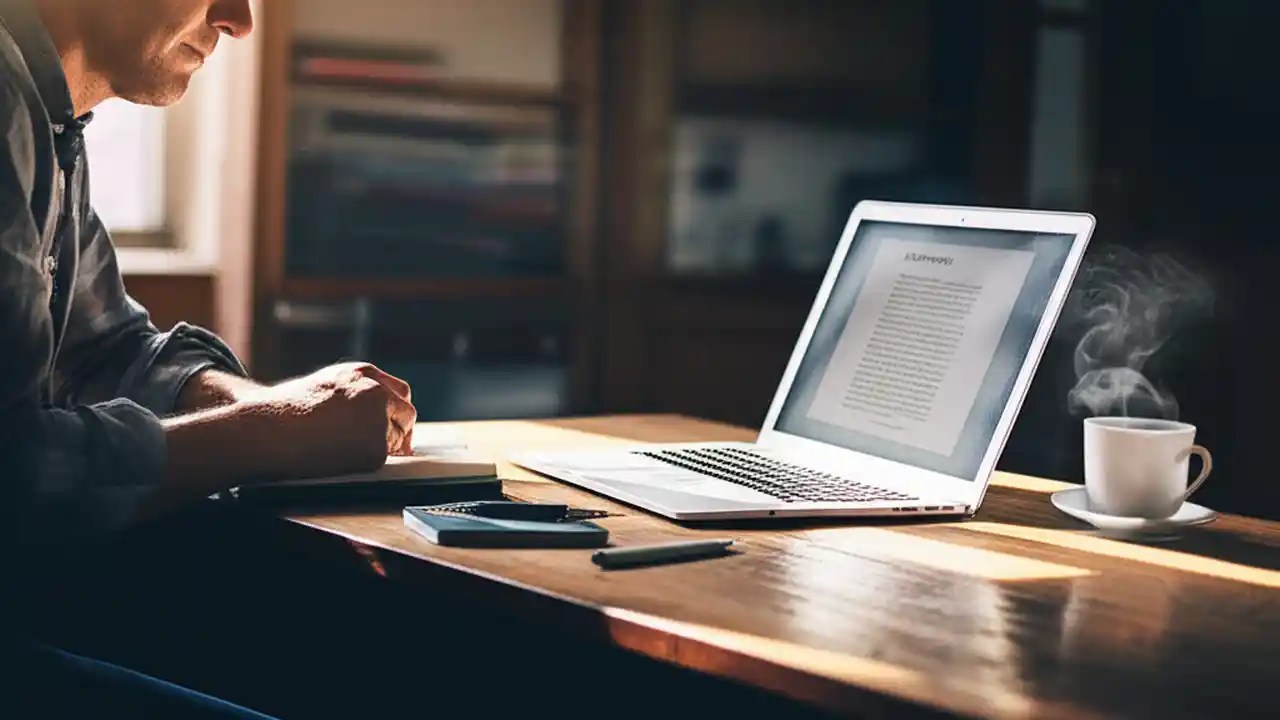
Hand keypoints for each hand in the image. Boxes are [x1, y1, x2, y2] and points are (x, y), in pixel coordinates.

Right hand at [249, 362, 417, 478]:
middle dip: (400, 429)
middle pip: (407, 413)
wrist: (269, 429)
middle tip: (389, 445)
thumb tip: (378, 408)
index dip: (396, 409)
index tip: (394, 421)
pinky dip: (370, 461)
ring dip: (385, 446)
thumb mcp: (325, 383)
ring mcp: (379, 420)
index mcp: (364, 373)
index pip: (400, 391)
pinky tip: (345, 458)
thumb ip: (355, 389)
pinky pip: (385, 459)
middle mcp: (376, 392)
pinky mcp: (376, 449)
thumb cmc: (287, 410)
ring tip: (349, 449)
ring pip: (399, 438)